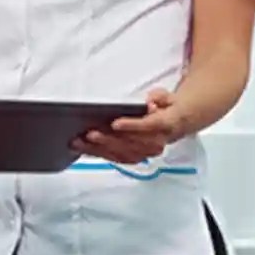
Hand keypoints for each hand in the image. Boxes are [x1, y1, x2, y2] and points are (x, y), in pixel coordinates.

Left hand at [71, 89, 186, 164]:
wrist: (175, 124)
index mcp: (166, 126)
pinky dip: (98, 154)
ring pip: (120, 154)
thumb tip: (149, 102)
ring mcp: (145, 153)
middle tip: (90, 133)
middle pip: (130, 144)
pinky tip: (83, 148)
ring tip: (79, 142)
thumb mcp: (166, 96)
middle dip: (108, 140)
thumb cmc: (165, 108)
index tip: (115, 123)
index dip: (132, 126)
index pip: (149, 126)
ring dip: (98, 150)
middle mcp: (156, 144)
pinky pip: (115, 158)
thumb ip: (159, 97)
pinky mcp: (134, 158)